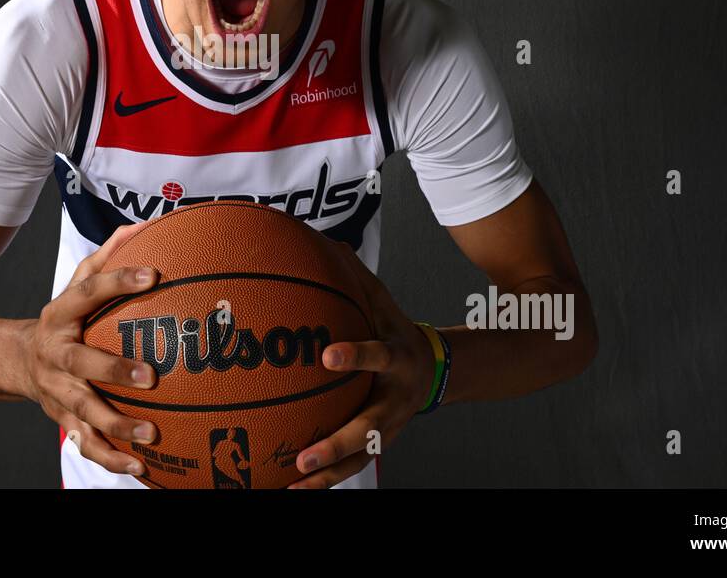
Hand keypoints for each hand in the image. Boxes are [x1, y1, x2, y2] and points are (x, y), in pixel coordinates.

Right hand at [21, 222, 161, 476]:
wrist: (14, 361)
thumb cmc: (65, 319)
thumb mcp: (76, 286)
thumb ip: (107, 257)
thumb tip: (143, 226)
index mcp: (60, 315)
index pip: (86, 291)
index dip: (118, 281)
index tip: (155, 274)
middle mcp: (53, 354)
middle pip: (79, 363)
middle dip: (113, 370)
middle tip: (151, 376)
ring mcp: (55, 391)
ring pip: (82, 412)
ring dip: (116, 425)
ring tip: (151, 434)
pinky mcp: (62, 420)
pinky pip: (85, 444)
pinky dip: (110, 458)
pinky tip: (140, 467)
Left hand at [288, 242, 436, 487]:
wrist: (435, 369)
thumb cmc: (394, 328)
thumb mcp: (384, 300)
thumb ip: (354, 275)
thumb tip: (324, 240)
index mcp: (397, 357)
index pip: (379, 355)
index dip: (357, 355)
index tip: (327, 354)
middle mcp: (395, 399)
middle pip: (370, 428)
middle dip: (338, 443)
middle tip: (305, 455)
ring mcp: (389, 429)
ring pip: (360, 458)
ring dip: (328, 475)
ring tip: (294, 484)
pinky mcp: (379, 446)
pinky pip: (351, 466)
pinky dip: (325, 480)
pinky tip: (291, 487)